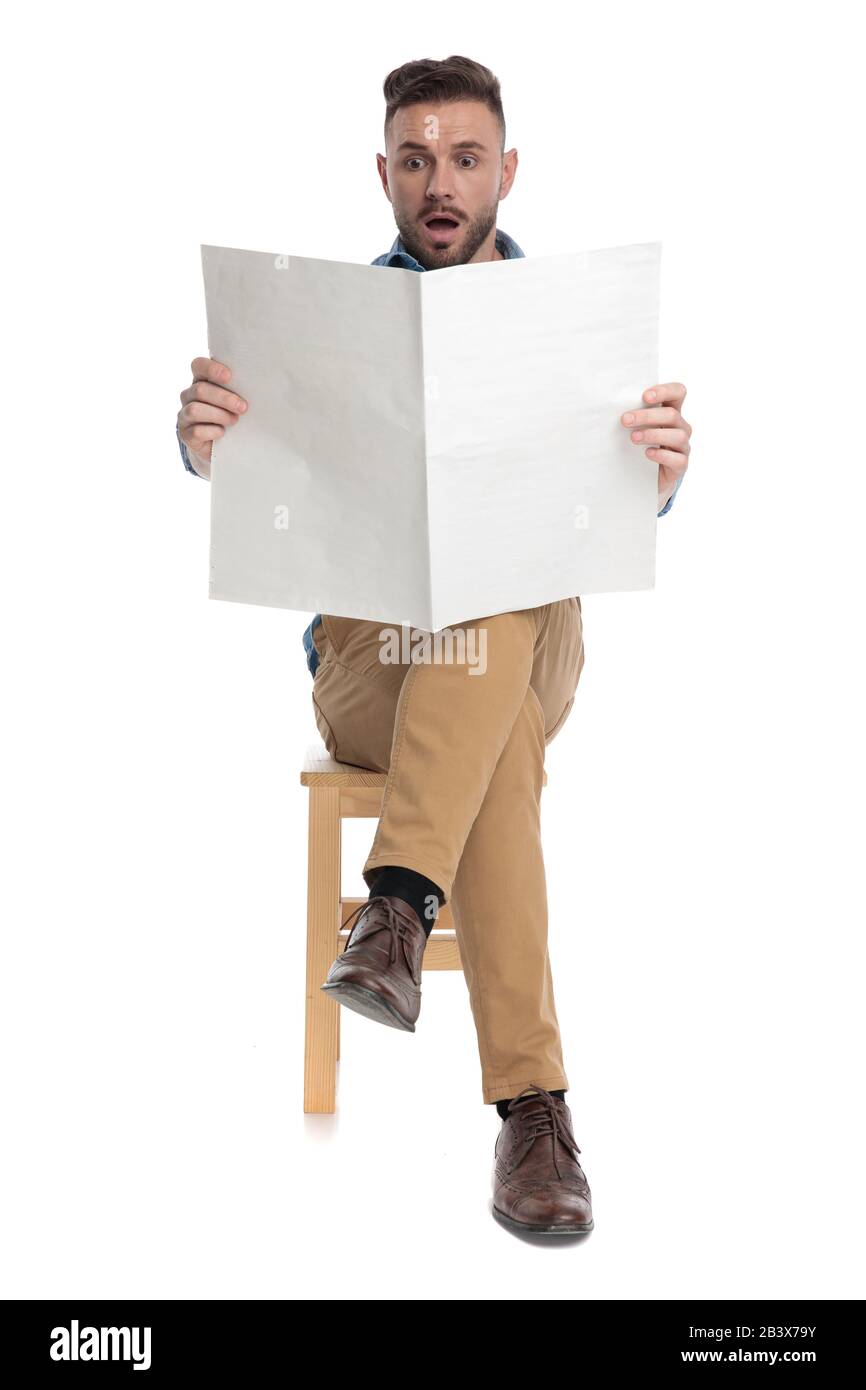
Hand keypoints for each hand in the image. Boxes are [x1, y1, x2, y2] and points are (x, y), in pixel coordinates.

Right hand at [177, 357, 247, 478]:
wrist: (223, 445)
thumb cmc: (232, 414)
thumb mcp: (235, 399)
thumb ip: (238, 388)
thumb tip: (258, 384)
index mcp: (201, 380)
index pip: (198, 365)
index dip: (211, 369)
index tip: (229, 376)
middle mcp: (189, 395)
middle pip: (200, 390)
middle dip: (224, 398)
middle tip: (242, 407)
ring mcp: (185, 415)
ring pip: (195, 410)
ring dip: (218, 415)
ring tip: (234, 420)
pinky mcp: (186, 434)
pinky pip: (196, 431)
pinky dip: (212, 432)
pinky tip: (222, 433)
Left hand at [620, 382, 690, 511]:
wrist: (643, 478)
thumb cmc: (638, 447)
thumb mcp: (637, 428)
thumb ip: (633, 416)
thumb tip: (610, 407)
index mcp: (671, 412)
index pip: (678, 392)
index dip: (665, 391)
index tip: (645, 397)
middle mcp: (681, 427)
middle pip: (672, 415)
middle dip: (647, 416)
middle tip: (625, 420)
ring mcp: (683, 447)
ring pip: (677, 436)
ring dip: (653, 434)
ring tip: (633, 438)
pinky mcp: (681, 466)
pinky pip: (677, 459)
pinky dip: (662, 454)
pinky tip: (647, 453)